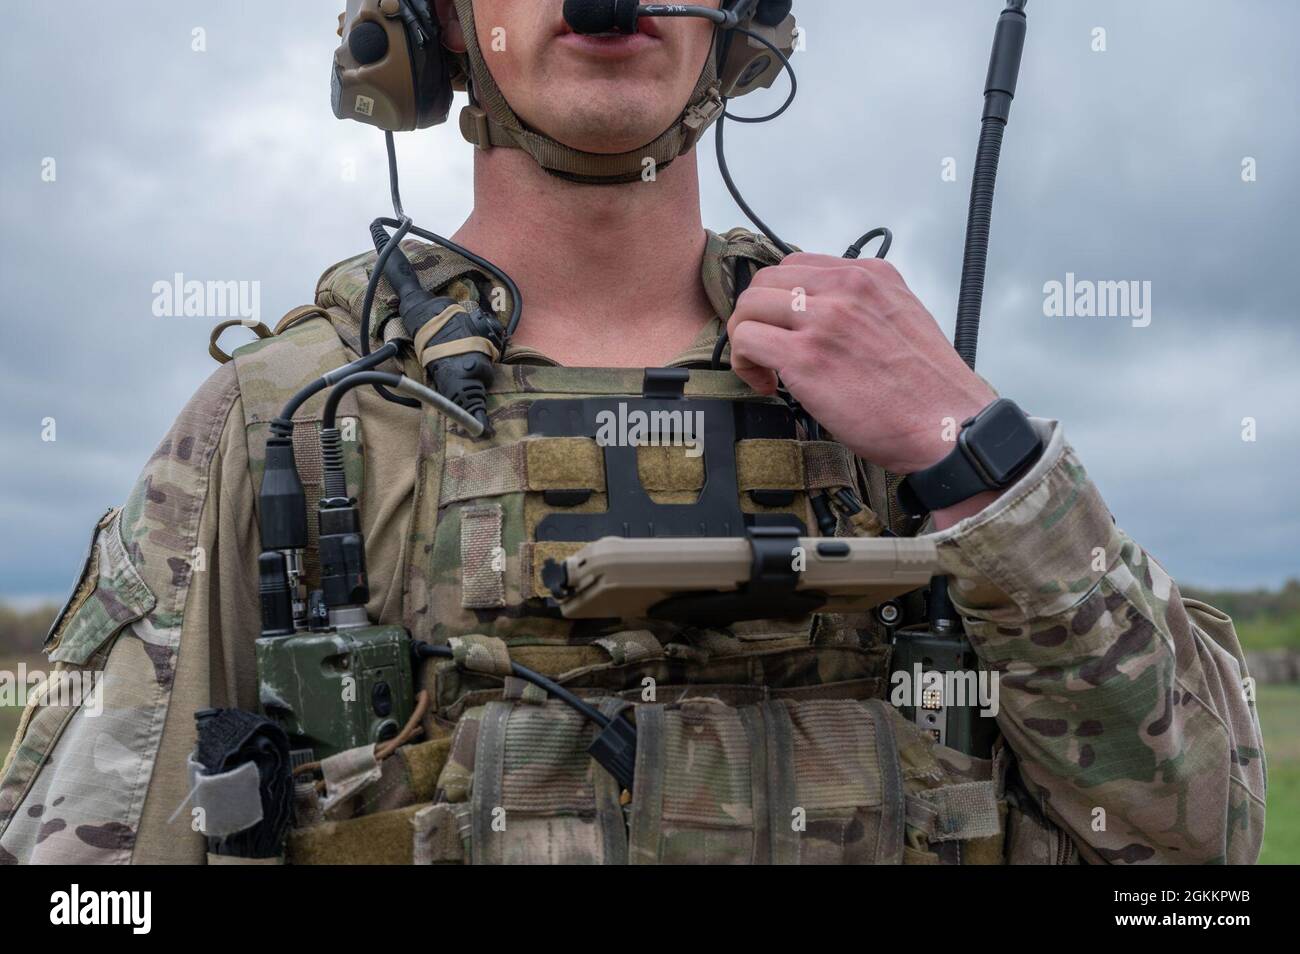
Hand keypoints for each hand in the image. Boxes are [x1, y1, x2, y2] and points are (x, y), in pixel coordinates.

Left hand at [727, 252, 996, 476]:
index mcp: (870, 274)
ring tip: (766, 370)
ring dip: (746, 337)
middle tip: (768, 352)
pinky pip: (746, 339)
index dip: (782, 300)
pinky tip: (766, 385)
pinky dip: (744, 363)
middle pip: (766, 281)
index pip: (799, 266)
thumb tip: (823, 316)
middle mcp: (846, 286)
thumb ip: (863, 306)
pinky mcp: (805, 355)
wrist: (946, 425)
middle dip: (759, 316)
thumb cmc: (927, 389)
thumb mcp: (903, 319)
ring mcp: (824, 318)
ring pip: (749, 305)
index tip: (788, 330)